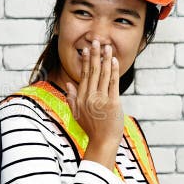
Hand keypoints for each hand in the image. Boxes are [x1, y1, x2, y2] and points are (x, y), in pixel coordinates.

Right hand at [65, 40, 123, 168]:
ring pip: (103, 74)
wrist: (102, 142)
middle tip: (96, 40)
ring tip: (107, 47)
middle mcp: (89, 96)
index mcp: (81, 98)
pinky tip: (114, 60)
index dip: (86, 60)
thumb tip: (69, 84)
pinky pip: (113, 82)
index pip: (83, 75)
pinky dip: (113, 70)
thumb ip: (72, 98)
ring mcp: (101, 99)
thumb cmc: (91, 129)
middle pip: (93, 71)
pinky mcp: (112, 103)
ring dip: (105, 58)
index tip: (87, 49)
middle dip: (95, 54)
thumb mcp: (77, 114)